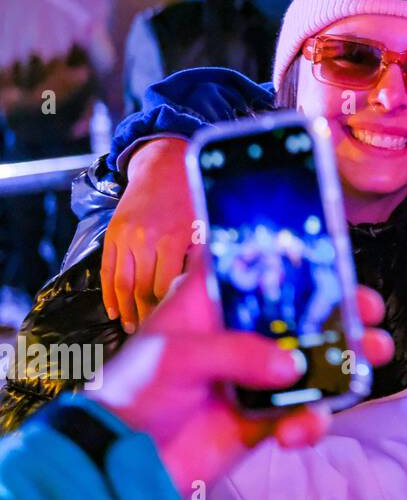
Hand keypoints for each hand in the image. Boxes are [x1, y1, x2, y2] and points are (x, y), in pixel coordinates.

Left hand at [88, 252, 393, 494]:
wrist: (118, 464)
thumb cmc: (131, 393)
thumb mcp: (175, 356)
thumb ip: (236, 353)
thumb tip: (291, 364)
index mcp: (215, 302)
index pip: (261, 265)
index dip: (300, 257)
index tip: (338, 257)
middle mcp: (242, 333)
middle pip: (304, 311)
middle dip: (343, 311)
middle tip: (370, 313)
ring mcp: (257, 375)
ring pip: (316, 361)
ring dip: (347, 362)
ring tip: (367, 361)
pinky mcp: (265, 417)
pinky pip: (304, 413)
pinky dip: (311, 422)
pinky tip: (297, 432)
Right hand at [101, 137, 193, 332]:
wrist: (164, 164)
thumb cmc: (194, 197)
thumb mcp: (205, 225)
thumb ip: (203, 256)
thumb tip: (207, 292)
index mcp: (173, 239)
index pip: (166, 286)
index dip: (167, 310)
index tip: (173, 327)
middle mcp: (145, 240)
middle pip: (143, 289)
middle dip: (148, 315)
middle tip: (154, 336)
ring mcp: (125, 238)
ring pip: (122, 284)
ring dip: (127, 310)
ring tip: (134, 329)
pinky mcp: (112, 234)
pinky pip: (107, 271)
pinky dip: (109, 294)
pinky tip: (115, 311)